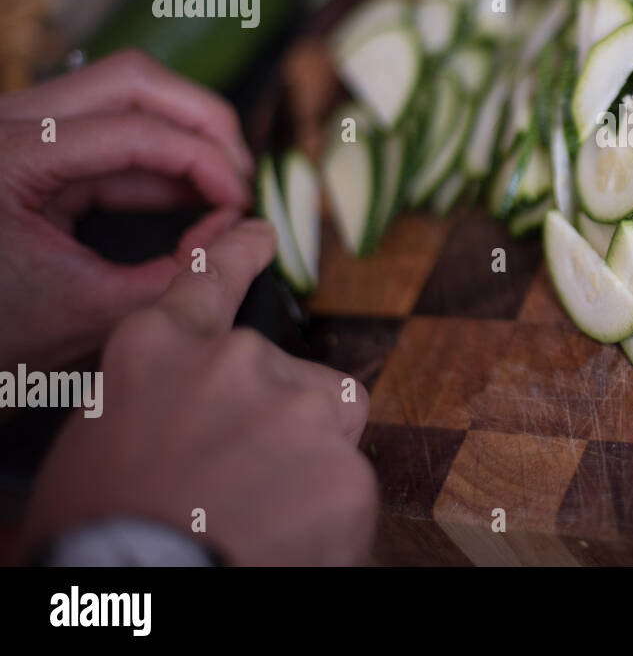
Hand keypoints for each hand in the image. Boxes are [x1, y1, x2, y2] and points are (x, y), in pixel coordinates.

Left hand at [0, 49, 253, 370]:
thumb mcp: (89, 312)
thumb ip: (177, 275)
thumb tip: (242, 242)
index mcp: (10, 157)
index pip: (137, 130)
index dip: (206, 163)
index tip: (240, 207)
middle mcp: (10, 124)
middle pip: (133, 81)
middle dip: (204, 122)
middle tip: (242, 176)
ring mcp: (21, 132)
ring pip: (126, 96)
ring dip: (186, 137)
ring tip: (224, 190)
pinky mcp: (36, 153)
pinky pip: (114, 136)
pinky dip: (161, 164)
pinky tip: (194, 200)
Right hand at [20, 218, 376, 565]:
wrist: (132, 587)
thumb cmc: (94, 533)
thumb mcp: (97, 442)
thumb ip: (158, 404)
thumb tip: (187, 419)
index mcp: (158, 351)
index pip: (209, 279)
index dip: (239, 254)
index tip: (260, 233)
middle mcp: (235, 363)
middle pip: (291, 378)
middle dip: (279, 427)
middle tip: (243, 484)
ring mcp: (296, 411)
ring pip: (330, 430)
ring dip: (310, 468)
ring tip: (263, 521)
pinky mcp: (344, 469)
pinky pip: (350, 491)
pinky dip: (328, 524)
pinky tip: (286, 548)